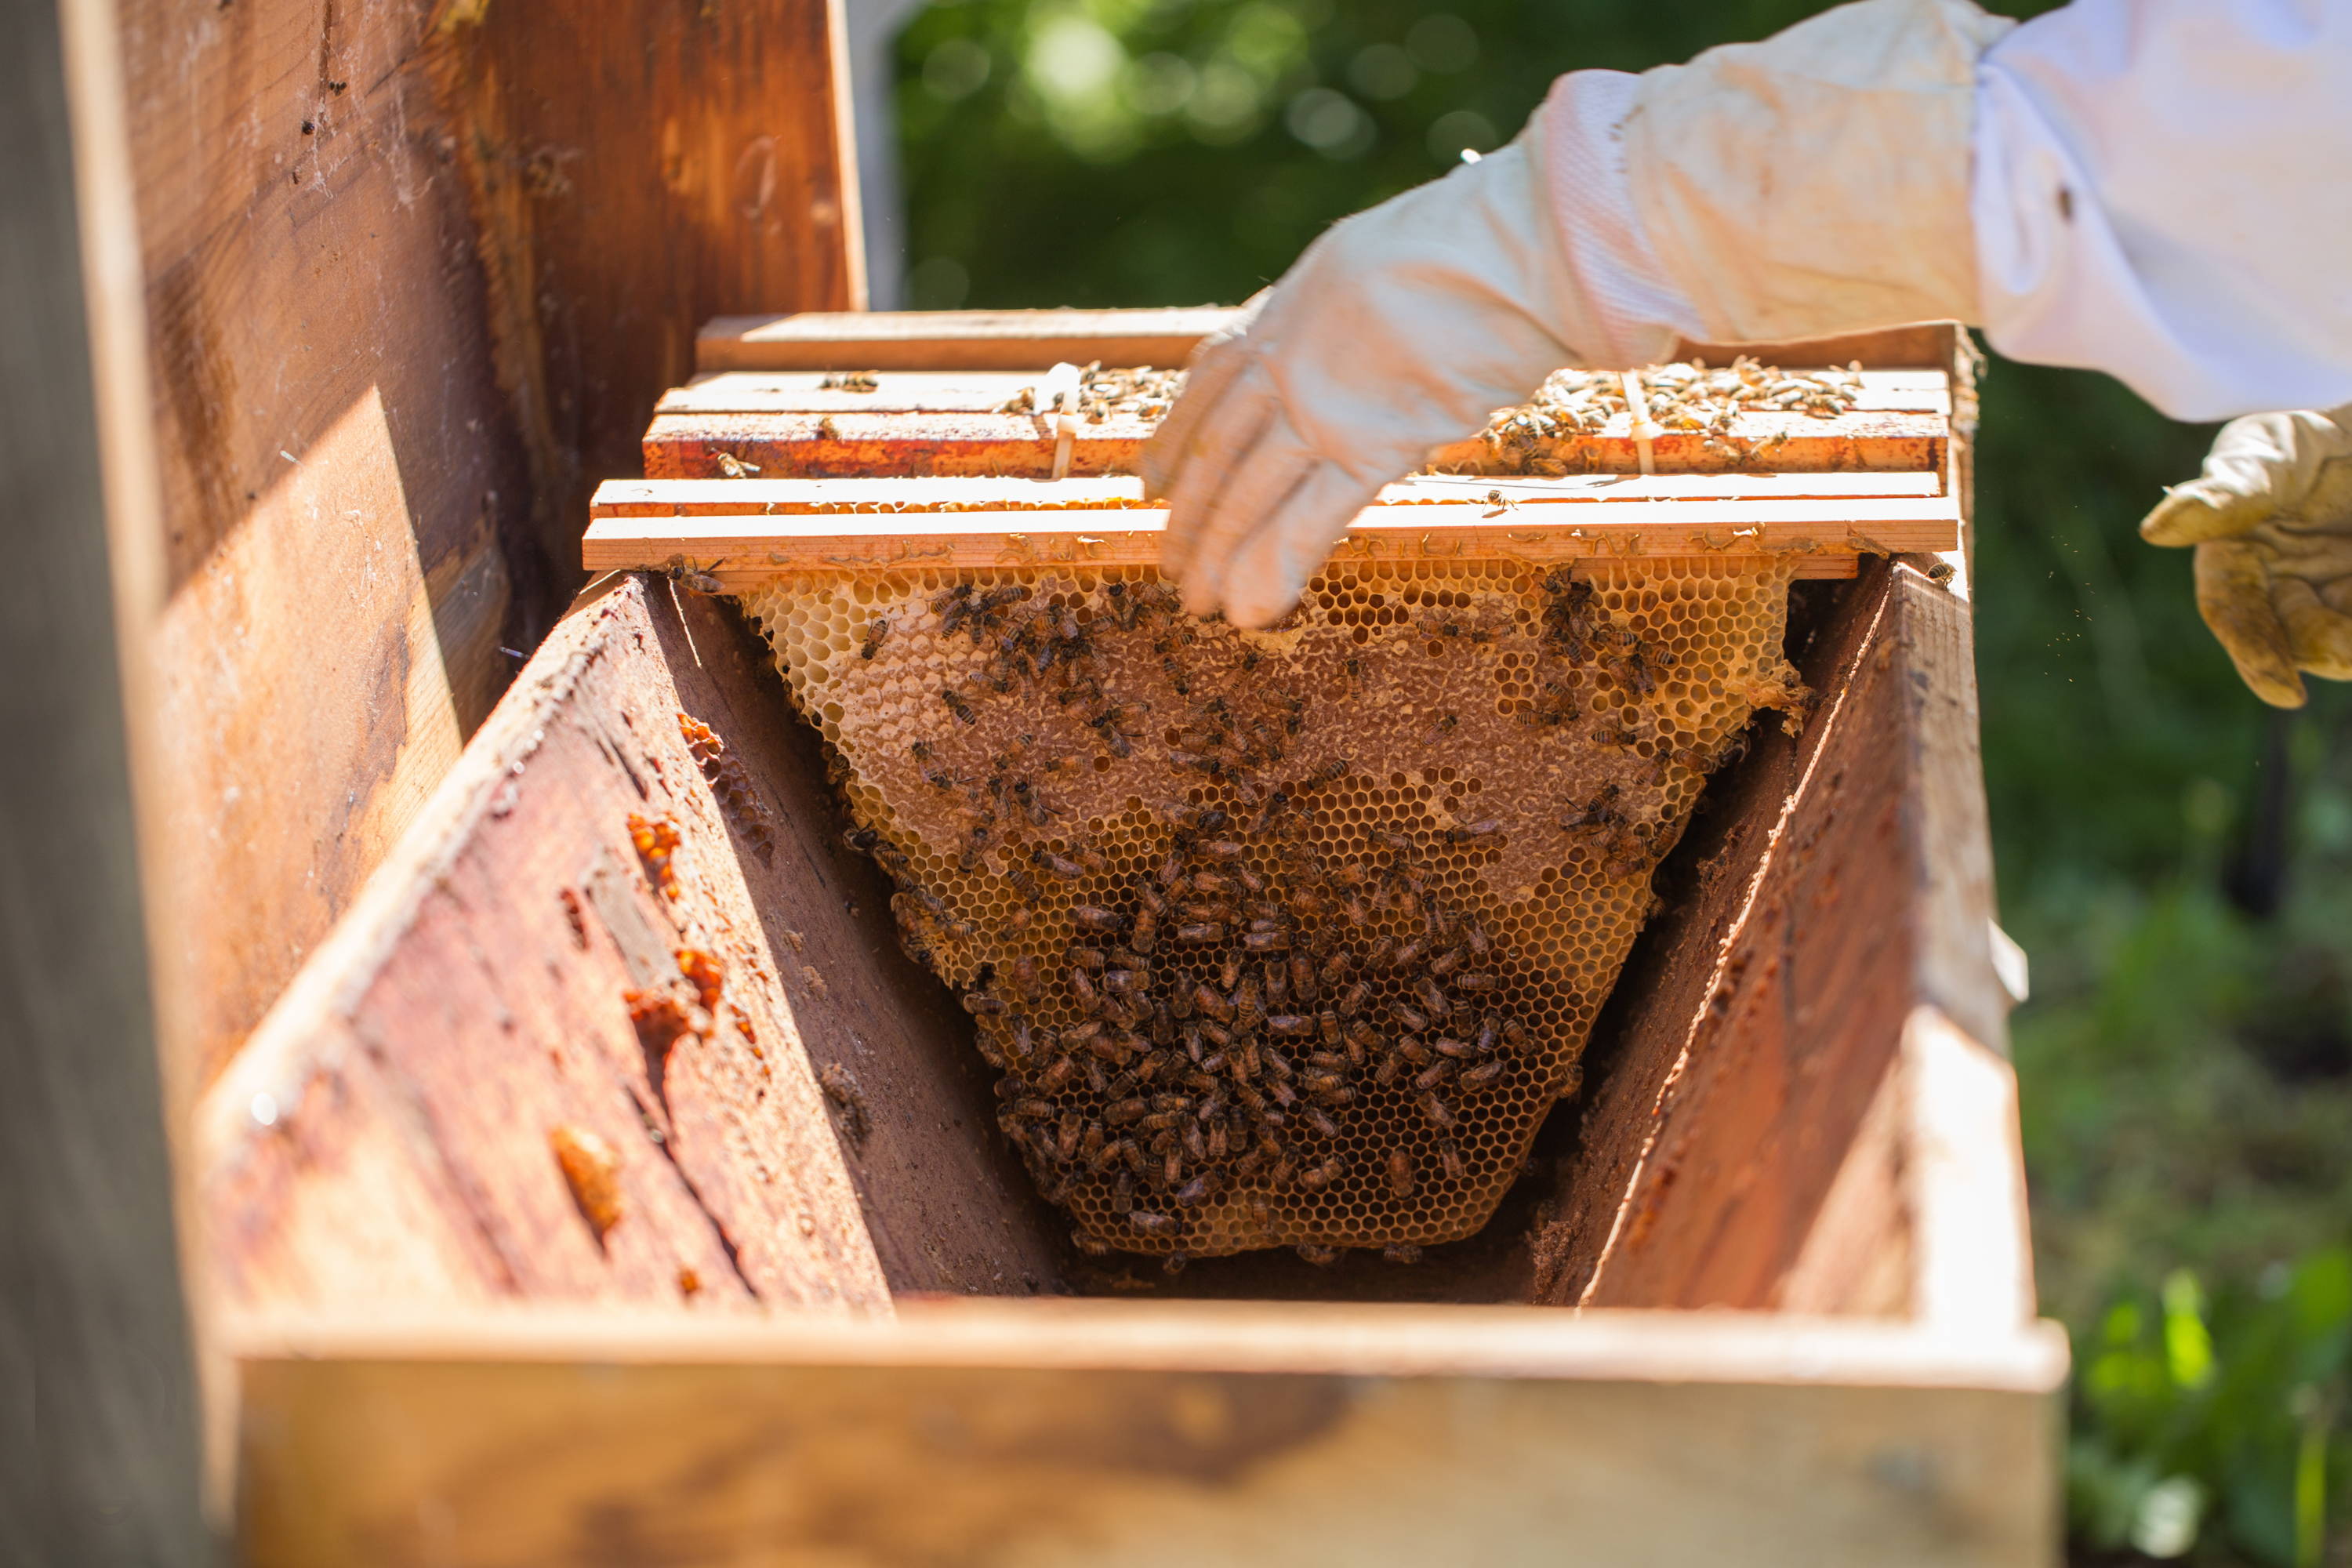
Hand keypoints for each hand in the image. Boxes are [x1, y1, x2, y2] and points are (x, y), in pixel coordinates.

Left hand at [1147, 0, 2006, 628]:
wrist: (1519, 245)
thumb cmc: (1479, 247)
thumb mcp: (1388, 267)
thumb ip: (1355, 313)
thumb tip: (1354, 330)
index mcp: (1291, 309)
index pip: (1211, 380)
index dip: (1175, 436)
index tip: (1150, 482)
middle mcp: (1292, 357)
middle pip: (1222, 449)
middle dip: (1191, 516)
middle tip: (1168, 570)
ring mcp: (1327, 401)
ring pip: (1251, 490)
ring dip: (1220, 553)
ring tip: (1197, 607)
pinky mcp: (1372, 441)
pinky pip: (1312, 515)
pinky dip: (1278, 565)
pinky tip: (1253, 611)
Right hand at [2140, 407, 2351, 706]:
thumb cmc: (2310, 433)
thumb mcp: (2271, 448)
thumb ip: (2228, 490)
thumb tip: (2156, 531)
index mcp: (2236, 554)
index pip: (2234, 613)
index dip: (2255, 656)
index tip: (2285, 693)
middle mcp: (2280, 582)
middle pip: (2292, 639)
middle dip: (2324, 648)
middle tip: (2351, 651)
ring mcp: (2330, 587)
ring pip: (2334, 639)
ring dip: (2348, 644)